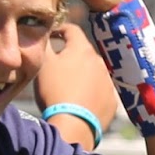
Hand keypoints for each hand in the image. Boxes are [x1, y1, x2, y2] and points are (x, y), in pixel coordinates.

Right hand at [33, 23, 119, 147]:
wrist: (73, 125)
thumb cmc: (54, 91)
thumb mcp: (43, 64)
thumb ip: (44, 45)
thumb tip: (44, 35)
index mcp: (82, 49)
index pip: (72, 30)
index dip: (60, 30)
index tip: (52, 35)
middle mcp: (99, 62)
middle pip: (83, 53)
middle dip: (71, 56)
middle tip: (57, 66)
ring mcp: (108, 82)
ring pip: (93, 72)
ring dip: (82, 75)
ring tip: (68, 88)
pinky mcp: (112, 101)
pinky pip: (100, 92)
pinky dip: (91, 93)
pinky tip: (81, 102)